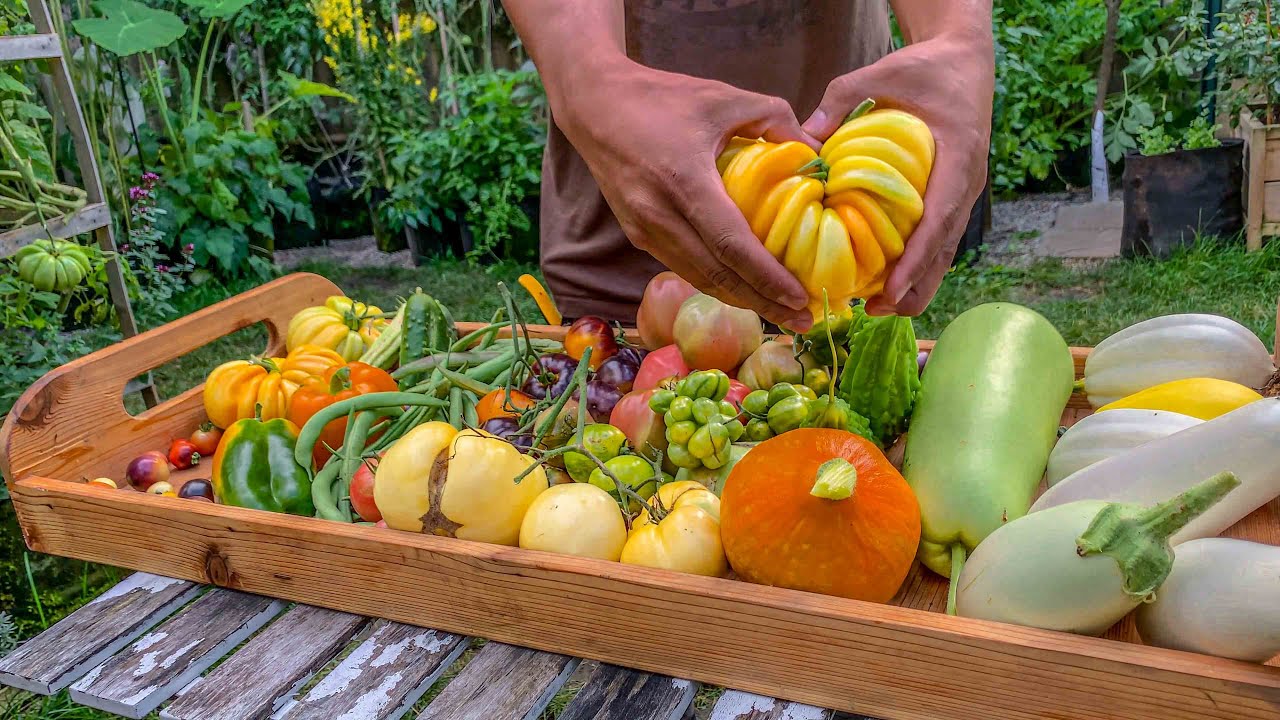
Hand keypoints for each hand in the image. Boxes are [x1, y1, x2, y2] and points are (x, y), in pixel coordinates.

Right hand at [553, 56, 817, 330]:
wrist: (595, 105)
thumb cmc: (663, 97)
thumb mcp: (724, 97)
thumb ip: (775, 118)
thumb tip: (817, 151)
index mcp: (683, 181)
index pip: (731, 245)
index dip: (767, 278)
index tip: (801, 298)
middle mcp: (659, 214)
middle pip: (717, 275)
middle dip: (762, 303)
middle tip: (803, 322)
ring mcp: (644, 230)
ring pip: (699, 278)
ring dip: (741, 300)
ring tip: (781, 312)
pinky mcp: (637, 235)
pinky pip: (684, 267)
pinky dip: (717, 282)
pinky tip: (745, 288)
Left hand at [802, 31, 994, 316]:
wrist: (962, 60)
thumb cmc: (925, 67)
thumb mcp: (883, 72)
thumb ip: (843, 97)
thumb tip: (805, 134)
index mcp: (958, 156)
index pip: (939, 218)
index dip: (917, 259)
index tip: (893, 288)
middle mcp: (965, 183)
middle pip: (945, 248)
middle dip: (915, 285)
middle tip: (878, 311)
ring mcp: (961, 192)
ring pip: (944, 250)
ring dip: (916, 283)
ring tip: (879, 309)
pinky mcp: (951, 196)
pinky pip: (936, 238)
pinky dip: (916, 265)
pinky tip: (887, 283)